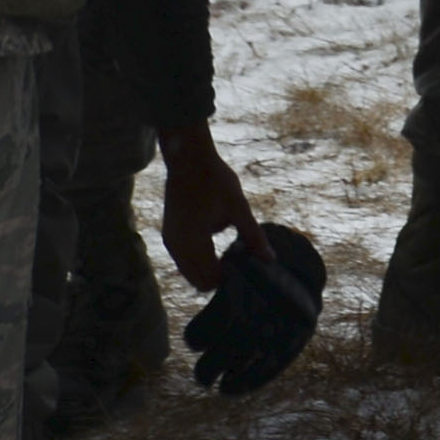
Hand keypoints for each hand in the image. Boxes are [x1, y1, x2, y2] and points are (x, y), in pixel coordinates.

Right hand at [157, 126, 257, 291]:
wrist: (188, 157)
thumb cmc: (214, 179)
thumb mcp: (238, 207)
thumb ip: (253, 236)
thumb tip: (270, 260)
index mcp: (194, 241)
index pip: (211, 279)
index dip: (230, 279)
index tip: (246, 268)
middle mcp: (177, 247)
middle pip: (198, 282)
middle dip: (218, 279)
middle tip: (238, 264)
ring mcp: (171, 241)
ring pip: (190, 273)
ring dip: (207, 270)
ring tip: (229, 255)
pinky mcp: (169, 235)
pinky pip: (184, 260)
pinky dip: (198, 261)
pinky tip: (216, 246)